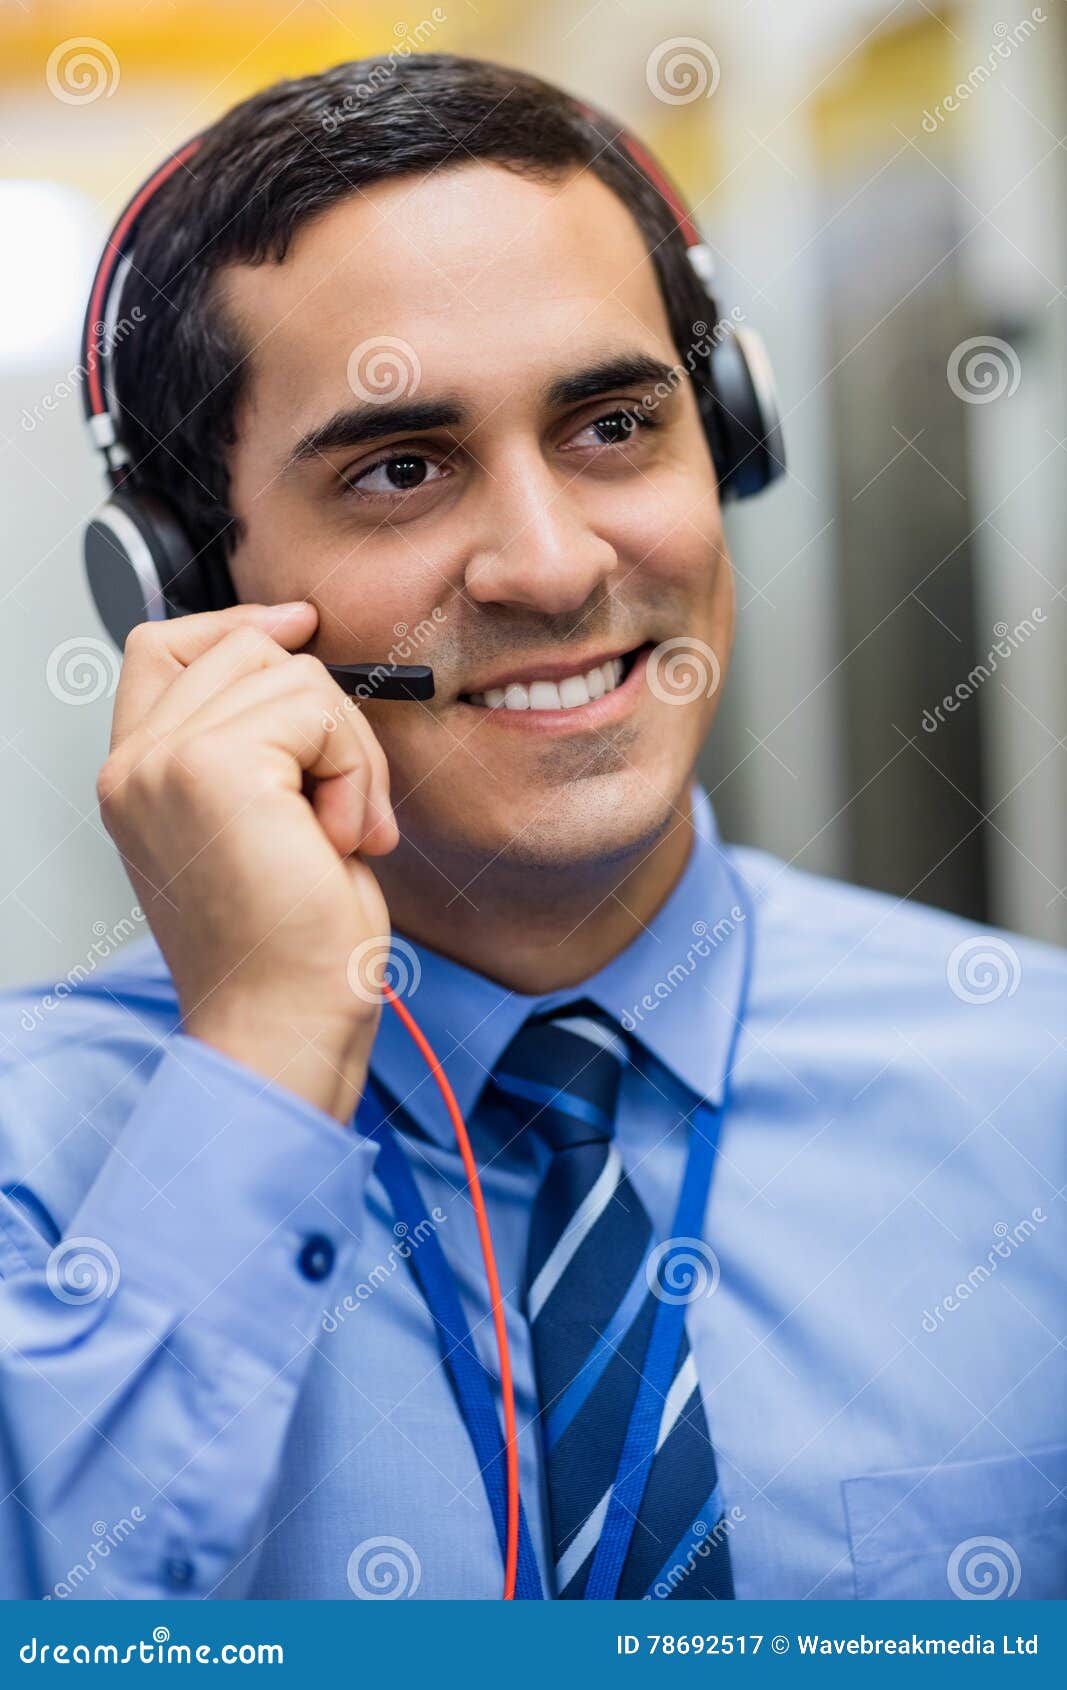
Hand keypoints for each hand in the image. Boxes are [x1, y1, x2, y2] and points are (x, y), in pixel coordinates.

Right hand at [96, 602, 398, 1122]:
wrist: (285, 1025)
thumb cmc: (289, 949)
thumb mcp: (265, 820)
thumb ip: (258, 739)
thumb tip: (295, 639)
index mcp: (138, 777)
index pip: (165, 647)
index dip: (238, 624)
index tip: (300, 628)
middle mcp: (135, 765)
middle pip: (244, 646)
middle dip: (324, 713)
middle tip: (347, 805)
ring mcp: (163, 763)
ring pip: (291, 673)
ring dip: (349, 752)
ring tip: (341, 833)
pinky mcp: (210, 768)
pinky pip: (316, 707)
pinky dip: (354, 769)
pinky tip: (338, 838)